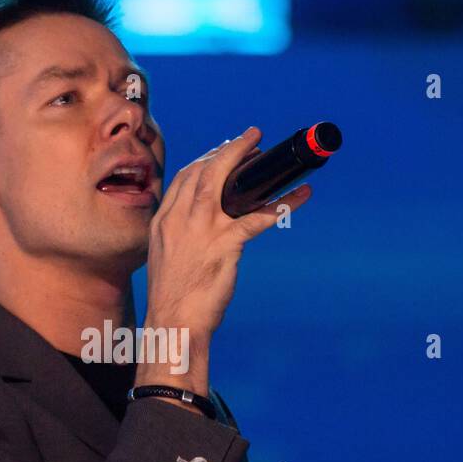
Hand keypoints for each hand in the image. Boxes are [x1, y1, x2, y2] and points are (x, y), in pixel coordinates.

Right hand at [144, 126, 312, 340]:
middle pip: (203, 169)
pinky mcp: (224, 246)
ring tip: (266, 150)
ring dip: (245, 160)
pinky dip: (281, 204)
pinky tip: (298, 195)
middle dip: (228, 149)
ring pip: (222, 181)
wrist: (173, 322)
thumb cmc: (173, 296)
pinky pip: (257, 217)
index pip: (185, 177)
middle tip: (251, 139)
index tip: (224, 149)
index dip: (207, 158)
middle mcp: (179, 219)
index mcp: (164, 221)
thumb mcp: (166, 257)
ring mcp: (201, 231)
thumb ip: (179, 235)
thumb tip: (202, 227)